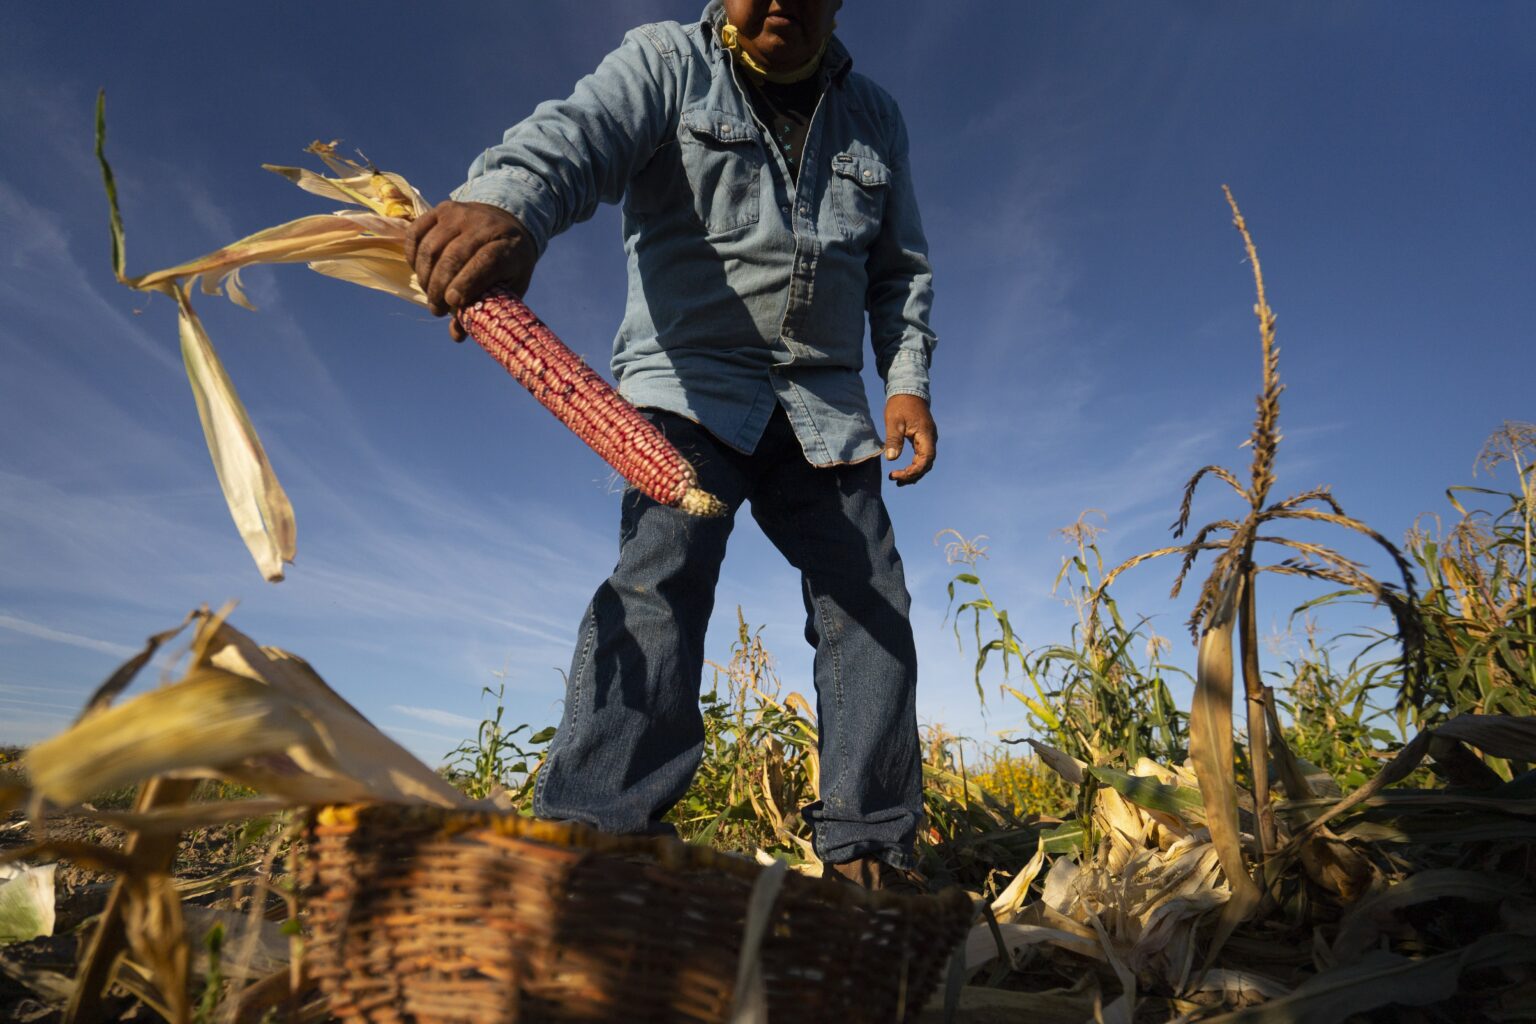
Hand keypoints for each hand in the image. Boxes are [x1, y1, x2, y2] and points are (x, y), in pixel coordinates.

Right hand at [404, 200, 536, 340]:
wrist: (508, 222)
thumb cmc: (508, 263)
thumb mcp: (509, 287)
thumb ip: (486, 310)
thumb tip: (456, 336)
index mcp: (508, 247)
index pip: (484, 262)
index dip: (466, 283)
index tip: (452, 303)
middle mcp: (483, 225)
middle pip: (453, 257)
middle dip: (439, 288)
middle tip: (437, 310)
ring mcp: (460, 214)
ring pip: (432, 247)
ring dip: (425, 277)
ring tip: (430, 295)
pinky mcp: (441, 209)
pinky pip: (416, 233)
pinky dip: (413, 257)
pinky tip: (420, 272)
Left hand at [883, 394, 936, 485]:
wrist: (908, 389)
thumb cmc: (900, 404)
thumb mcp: (894, 421)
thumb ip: (893, 440)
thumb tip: (891, 458)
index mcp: (926, 435)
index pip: (925, 460)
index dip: (912, 471)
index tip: (896, 474)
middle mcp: (931, 439)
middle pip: (927, 464)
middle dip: (913, 475)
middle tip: (896, 480)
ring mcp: (928, 439)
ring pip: (925, 461)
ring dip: (914, 472)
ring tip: (898, 480)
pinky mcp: (923, 438)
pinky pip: (922, 455)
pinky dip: (915, 465)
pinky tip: (904, 470)